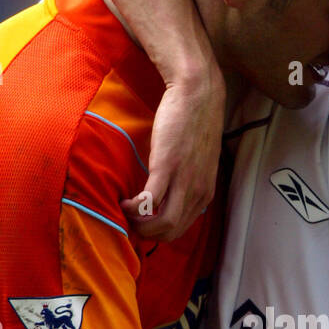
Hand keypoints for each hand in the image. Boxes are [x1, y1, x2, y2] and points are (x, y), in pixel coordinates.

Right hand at [122, 72, 225, 240]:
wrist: (198, 93)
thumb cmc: (195, 122)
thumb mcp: (200, 160)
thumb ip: (189, 179)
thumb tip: (172, 190)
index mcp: (205, 193)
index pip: (181, 229)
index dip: (158, 232)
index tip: (142, 224)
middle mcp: (197, 193)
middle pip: (170, 233)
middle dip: (146, 234)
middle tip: (128, 222)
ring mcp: (183, 182)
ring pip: (161, 225)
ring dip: (139, 226)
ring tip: (125, 213)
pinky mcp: (166, 168)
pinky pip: (148, 201)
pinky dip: (133, 208)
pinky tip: (123, 201)